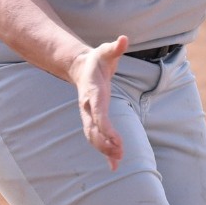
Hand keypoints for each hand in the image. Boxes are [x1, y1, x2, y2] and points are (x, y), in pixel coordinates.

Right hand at [70, 36, 129, 169]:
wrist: (81, 67)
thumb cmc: (98, 59)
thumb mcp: (107, 51)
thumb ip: (115, 47)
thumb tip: (124, 39)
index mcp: (93, 92)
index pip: (98, 112)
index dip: (105, 126)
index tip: (115, 138)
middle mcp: (88, 106)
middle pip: (93, 129)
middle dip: (104, 143)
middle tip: (119, 153)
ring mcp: (88, 115)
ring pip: (93, 137)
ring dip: (104, 150)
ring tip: (117, 161)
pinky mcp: (93, 120)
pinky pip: (97, 139)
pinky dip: (105, 152)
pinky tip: (114, 166)